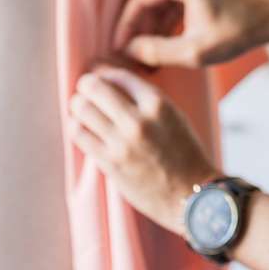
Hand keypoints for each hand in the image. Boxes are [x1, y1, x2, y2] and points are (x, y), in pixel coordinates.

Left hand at [66, 65, 218, 233]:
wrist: (191, 195)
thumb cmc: (184, 154)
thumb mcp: (174, 116)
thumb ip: (146, 99)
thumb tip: (113, 82)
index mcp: (158, 104)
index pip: (119, 76)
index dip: (105, 74)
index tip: (100, 77)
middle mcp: (138, 120)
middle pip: (95, 88)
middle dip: (86, 85)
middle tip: (84, 89)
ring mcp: (122, 143)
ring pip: (82, 110)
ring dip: (78, 106)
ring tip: (80, 108)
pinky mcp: (110, 163)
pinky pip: (81, 136)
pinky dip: (77, 128)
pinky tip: (83, 129)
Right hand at [114, 0, 268, 68]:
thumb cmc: (238, 32)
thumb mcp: (194, 51)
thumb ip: (157, 52)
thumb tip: (128, 51)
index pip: (138, 1)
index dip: (125, 28)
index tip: (118, 51)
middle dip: (136, 29)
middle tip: (129, 56)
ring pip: (155, 2)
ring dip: (149, 28)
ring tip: (144, 57)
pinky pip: (169, 2)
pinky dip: (163, 23)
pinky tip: (159, 48)